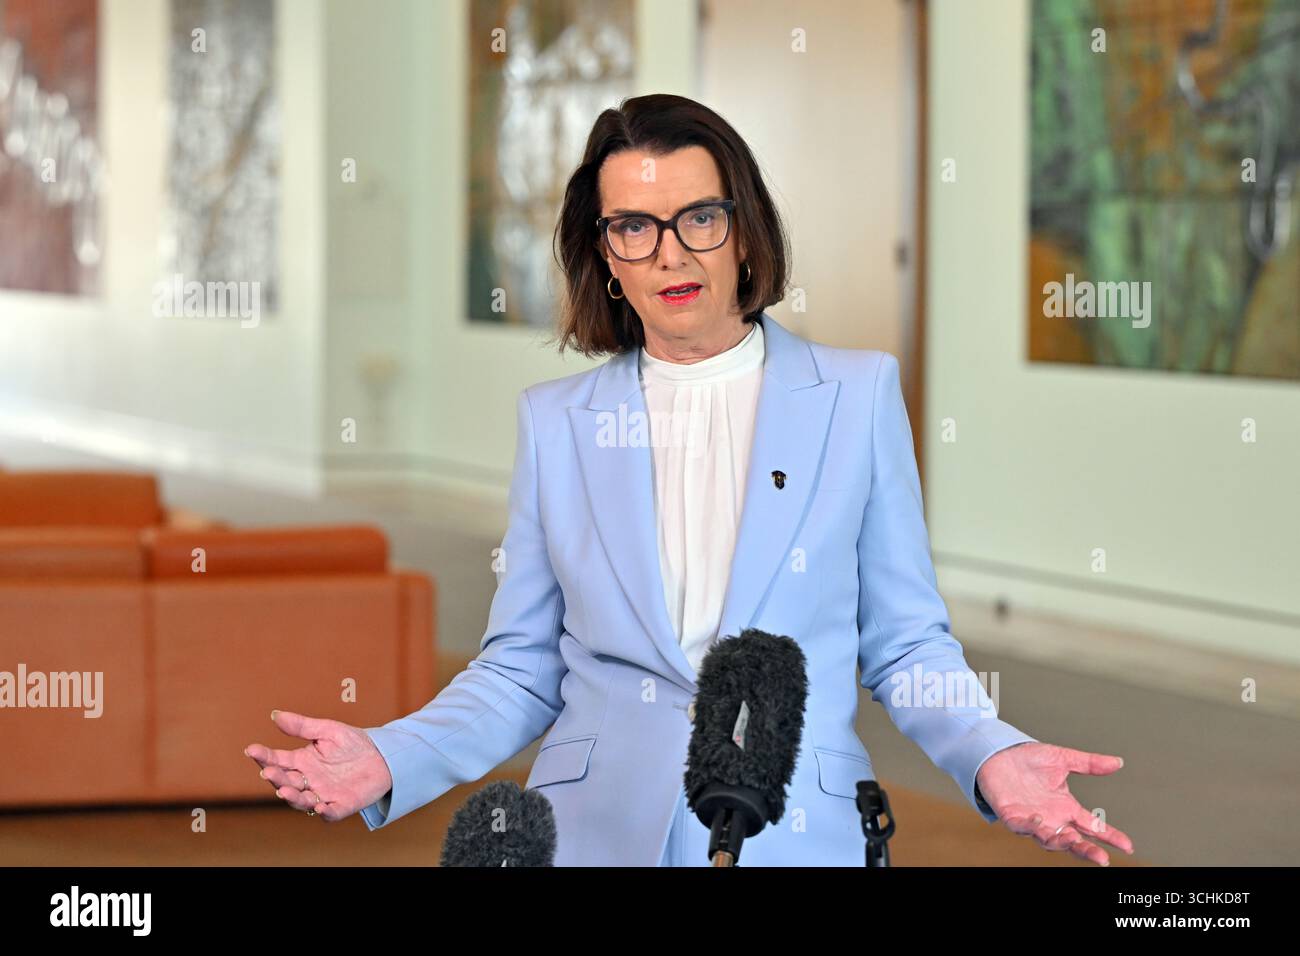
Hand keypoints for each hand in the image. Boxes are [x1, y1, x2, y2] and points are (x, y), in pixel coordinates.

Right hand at [245, 710, 392, 821]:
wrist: (383, 756)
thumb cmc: (353, 743)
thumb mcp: (327, 730)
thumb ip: (302, 726)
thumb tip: (275, 715)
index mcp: (302, 762)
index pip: (277, 760)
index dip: (264, 756)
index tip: (251, 749)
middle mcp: (308, 781)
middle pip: (286, 782)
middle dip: (276, 778)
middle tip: (268, 771)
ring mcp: (323, 795)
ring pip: (302, 801)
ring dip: (293, 797)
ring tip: (285, 790)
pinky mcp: (341, 806)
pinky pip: (330, 813)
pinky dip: (324, 812)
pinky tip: (319, 805)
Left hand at [976, 742, 1134, 865]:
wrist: (999, 752)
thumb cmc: (1029, 759)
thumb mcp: (1063, 759)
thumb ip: (1089, 763)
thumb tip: (1119, 762)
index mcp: (1067, 808)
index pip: (1093, 826)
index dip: (1110, 836)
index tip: (1128, 846)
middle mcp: (1052, 818)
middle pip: (1073, 842)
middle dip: (1087, 851)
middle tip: (1102, 858)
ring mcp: (1032, 820)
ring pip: (1049, 840)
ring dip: (1060, 841)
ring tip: (1072, 839)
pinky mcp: (1011, 816)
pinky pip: (1021, 826)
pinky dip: (1031, 826)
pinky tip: (1040, 821)